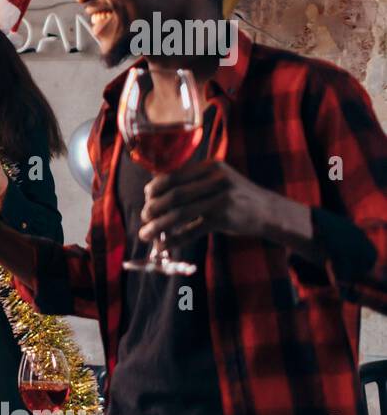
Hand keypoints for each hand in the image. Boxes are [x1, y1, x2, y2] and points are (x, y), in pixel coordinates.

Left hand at [139, 160, 283, 245]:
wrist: (270, 211)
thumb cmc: (237, 197)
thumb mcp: (218, 181)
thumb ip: (193, 184)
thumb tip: (156, 199)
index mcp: (210, 167)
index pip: (174, 176)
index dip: (155, 188)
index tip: (146, 197)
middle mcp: (215, 180)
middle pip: (174, 195)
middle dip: (153, 208)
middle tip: (144, 217)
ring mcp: (220, 199)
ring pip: (179, 213)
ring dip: (158, 226)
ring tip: (145, 234)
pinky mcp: (224, 218)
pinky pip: (192, 230)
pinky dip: (174, 240)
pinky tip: (162, 246)